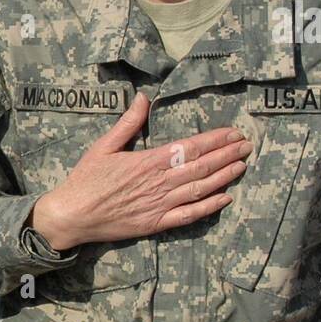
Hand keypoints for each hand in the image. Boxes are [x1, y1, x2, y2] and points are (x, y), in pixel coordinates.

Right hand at [29, 91, 251, 250]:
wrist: (72, 215)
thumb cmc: (85, 179)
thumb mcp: (103, 146)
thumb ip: (127, 123)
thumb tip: (143, 97)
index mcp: (147, 161)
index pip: (190, 147)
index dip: (214, 140)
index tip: (233, 132)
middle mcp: (158, 182)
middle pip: (201, 167)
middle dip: (226, 155)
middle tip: (247, 146)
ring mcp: (159, 205)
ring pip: (200, 189)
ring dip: (224, 177)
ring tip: (242, 166)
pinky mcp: (155, 224)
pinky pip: (188, 216)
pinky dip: (208, 207)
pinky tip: (225, 199)